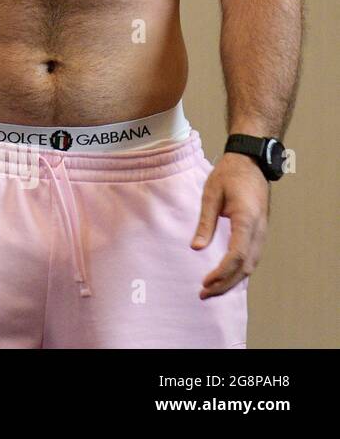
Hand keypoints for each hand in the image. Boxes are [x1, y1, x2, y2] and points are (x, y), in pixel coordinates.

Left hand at [191, 152, 269, 297]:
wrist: (251, 163)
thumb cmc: (228, 175)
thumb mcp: (210, 195)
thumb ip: (204, 223)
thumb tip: (195, 248)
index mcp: (247, 220)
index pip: (237, 255)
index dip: (222, 272)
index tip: (205, 282)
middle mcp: (258, 230)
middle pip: (245, 266)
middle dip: (225, 284)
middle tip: (203, 294)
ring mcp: (262, 232)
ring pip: (250, 265)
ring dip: (232, 280)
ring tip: (211, 291)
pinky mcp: (259, 233)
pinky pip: (251, 258)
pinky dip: (239, 271)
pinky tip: (225, 278)